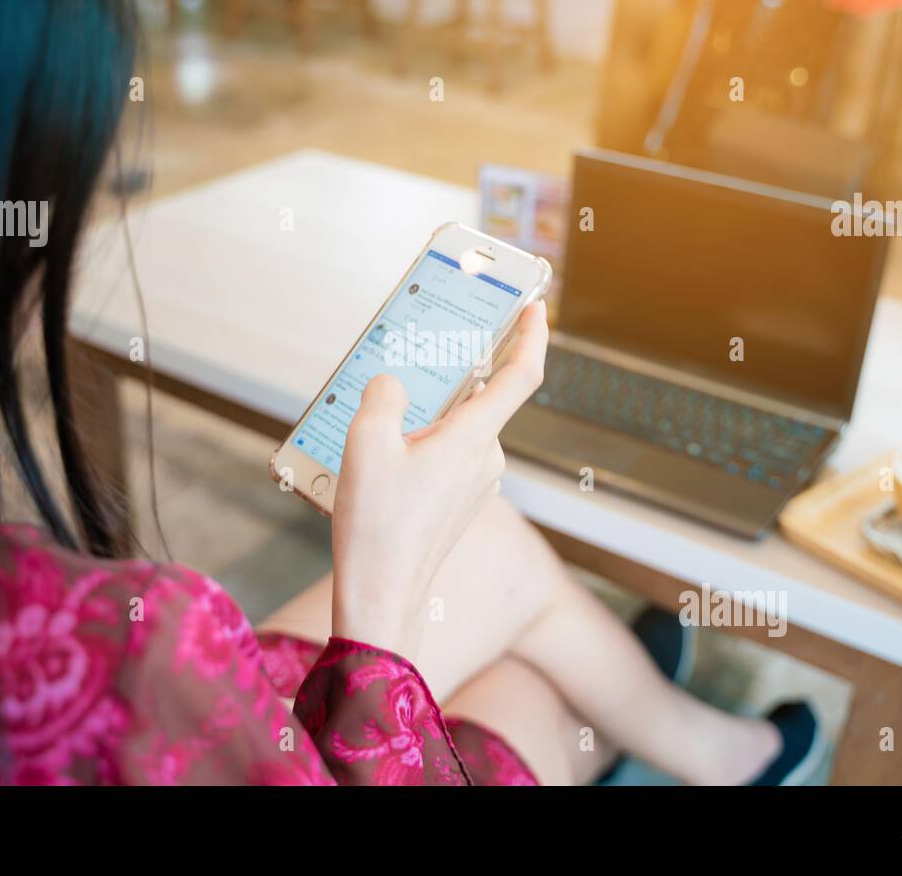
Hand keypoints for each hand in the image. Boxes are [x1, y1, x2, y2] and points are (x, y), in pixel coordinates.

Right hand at [330, 301, 548, 658]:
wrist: (382, 596)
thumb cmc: (378, 525)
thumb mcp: (366, 444)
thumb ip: (383, 396)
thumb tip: (393, 386)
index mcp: (473, 439)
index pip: (520, 376)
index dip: (532, 335)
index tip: (534, 306)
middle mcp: (486, 459)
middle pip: (475, 399)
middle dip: (447, 376)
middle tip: (416, 353)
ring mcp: (476, 484)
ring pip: (454, 430)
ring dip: (423, 417)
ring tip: (376, 418)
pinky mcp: (459, 503)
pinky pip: (444, 457)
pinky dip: (418, 445)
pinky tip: (379, 456)